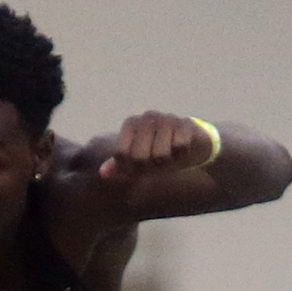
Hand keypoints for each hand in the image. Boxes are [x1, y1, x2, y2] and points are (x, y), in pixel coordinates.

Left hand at [98, 111, 213, 182]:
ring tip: (169, 155)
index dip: (130, 168)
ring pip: (160, 155)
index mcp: (130, 124)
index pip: (121, 154)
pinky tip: (182, 150)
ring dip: (167, 163)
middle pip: (140, 157)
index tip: (138, 166)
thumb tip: (102, 173)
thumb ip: (119, 166)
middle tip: (156, 162)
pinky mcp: (186, 123)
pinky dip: (181, 155)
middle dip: (149, 166)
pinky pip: (179, 149)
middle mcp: (147, 117)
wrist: (189, 145)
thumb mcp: (136, 162)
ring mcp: (167, 118)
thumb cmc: (157, 153)